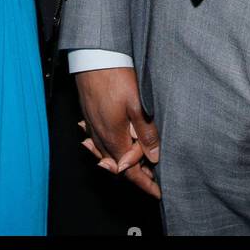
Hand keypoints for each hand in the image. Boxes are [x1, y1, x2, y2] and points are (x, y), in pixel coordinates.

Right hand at [75, 66, 160, 198]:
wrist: (93, 57)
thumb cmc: (114, 77)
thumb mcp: (137, 105)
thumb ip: (146, 133)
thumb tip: (154, 156)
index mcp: (113, 138)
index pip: (130, 171)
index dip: (145, 183)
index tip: (158, 192)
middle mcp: (100, 136)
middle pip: (119, 165)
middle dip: (137, 174)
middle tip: (155, 179)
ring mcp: (93, 126)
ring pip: (109, 153)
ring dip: (125, 161)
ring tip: (142, 164)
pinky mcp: (90, 116)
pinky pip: (101, 141)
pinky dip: (112, 148)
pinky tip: (119, 145)